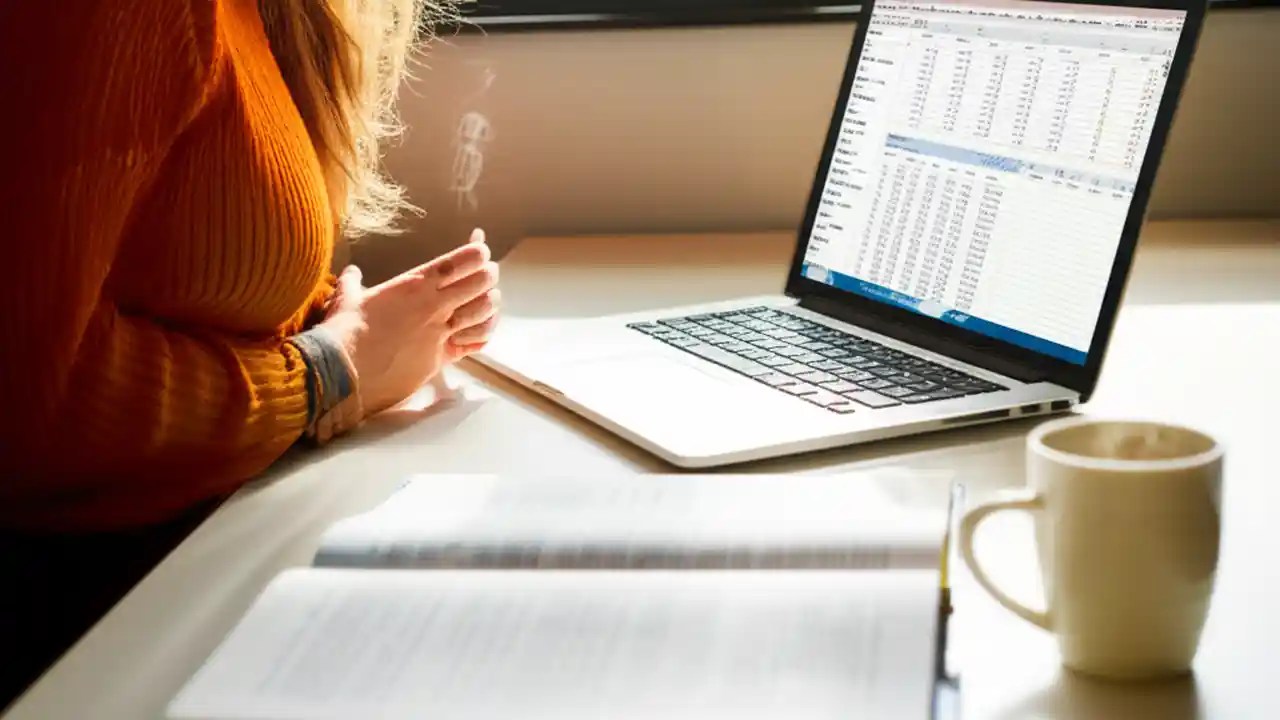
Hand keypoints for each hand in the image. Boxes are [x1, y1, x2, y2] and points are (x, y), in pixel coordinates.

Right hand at [318, 229, 497, 414]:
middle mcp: (434, 304)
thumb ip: (353, 282)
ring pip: (483, 311)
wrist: (343, 371)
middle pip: (480, 281)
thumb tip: (351, 272)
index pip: (459, 260)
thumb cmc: (344, 331)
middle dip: (488, 275)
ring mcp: (441, 332)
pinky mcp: (441, 357)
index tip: (481, 251)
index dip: (476, 253)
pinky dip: (483, 334)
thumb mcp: (347, 298)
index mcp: (414, 283)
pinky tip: (484, 329)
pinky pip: (475, 342)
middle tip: (488, 274)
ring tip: (490, 299)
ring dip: (490, 303)